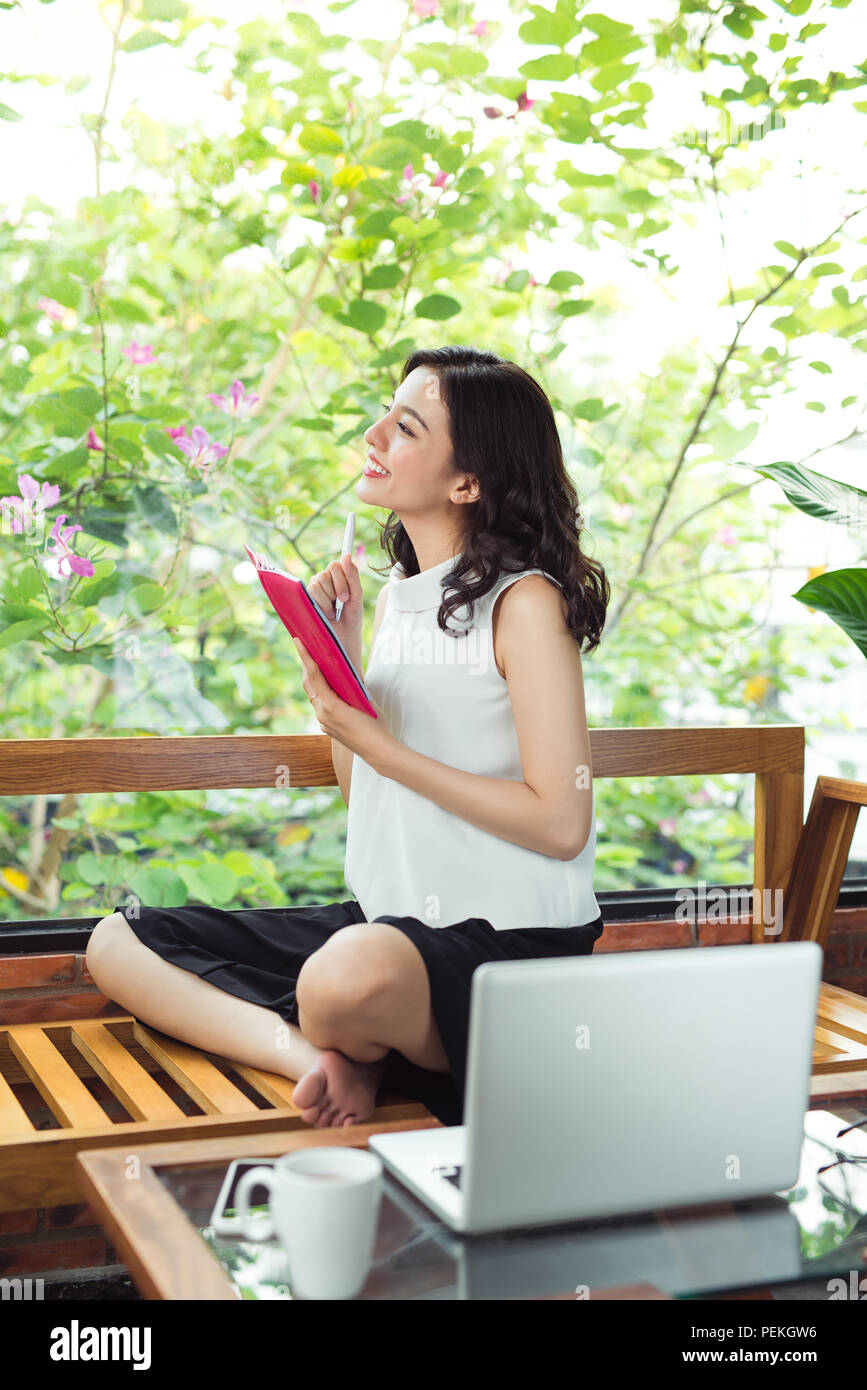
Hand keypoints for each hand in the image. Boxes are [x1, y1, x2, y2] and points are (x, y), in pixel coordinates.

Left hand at [292, 636, 396, 770]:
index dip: (306, 657)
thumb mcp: (365, 700)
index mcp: (331, 706)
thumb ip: (352, 686)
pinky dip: (320, 693)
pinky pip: (319, 705)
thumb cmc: (375, 725)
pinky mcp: (326, 727)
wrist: (378, 751)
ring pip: (313, 695)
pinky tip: (326, 686)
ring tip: (314, 663)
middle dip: (306, 665)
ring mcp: (323, 722)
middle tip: (305, 647)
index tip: (298, 642)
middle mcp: (322, 714)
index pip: (314, 676)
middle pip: (309, 684)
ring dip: (313, 679)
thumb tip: (344, 673)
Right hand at [307, 552, 362, 666]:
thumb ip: (353, 576)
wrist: (343, 639)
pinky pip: (310, 592)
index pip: (335, 565)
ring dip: (327, 600)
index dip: (341, 579)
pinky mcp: (305, 598)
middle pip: (326, 573)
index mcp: (338, 578)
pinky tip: (324, 613)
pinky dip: (320, 604)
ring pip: (317, 583)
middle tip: (341, 604)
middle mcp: (323, 581)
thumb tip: (347, 555)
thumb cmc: (351, 619)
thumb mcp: (356, 598)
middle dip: (337, 591)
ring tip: (332, 612)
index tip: (347, 597)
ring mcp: (313, 589)